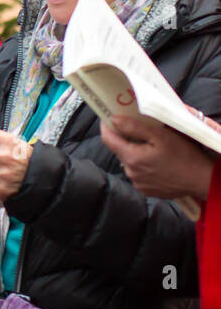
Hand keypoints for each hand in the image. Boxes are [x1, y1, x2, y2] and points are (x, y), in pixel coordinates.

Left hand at [100, 114, 214, 201]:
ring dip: (135, 154)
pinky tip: (158, 163)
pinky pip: (139, 174)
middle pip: (120, 150)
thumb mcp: (160, 136)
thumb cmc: (184, 156)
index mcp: (131, 157)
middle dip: (125, 140)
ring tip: (153, 148)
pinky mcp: (146, 190)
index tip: (108, 118)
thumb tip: (114, 120)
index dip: (106, 127)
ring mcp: (137, 183)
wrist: (201, 180)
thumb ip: (134, 127)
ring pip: (129, 163)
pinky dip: (143, 167)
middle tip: (138, 131)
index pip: (108, 139)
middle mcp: (130, 172)